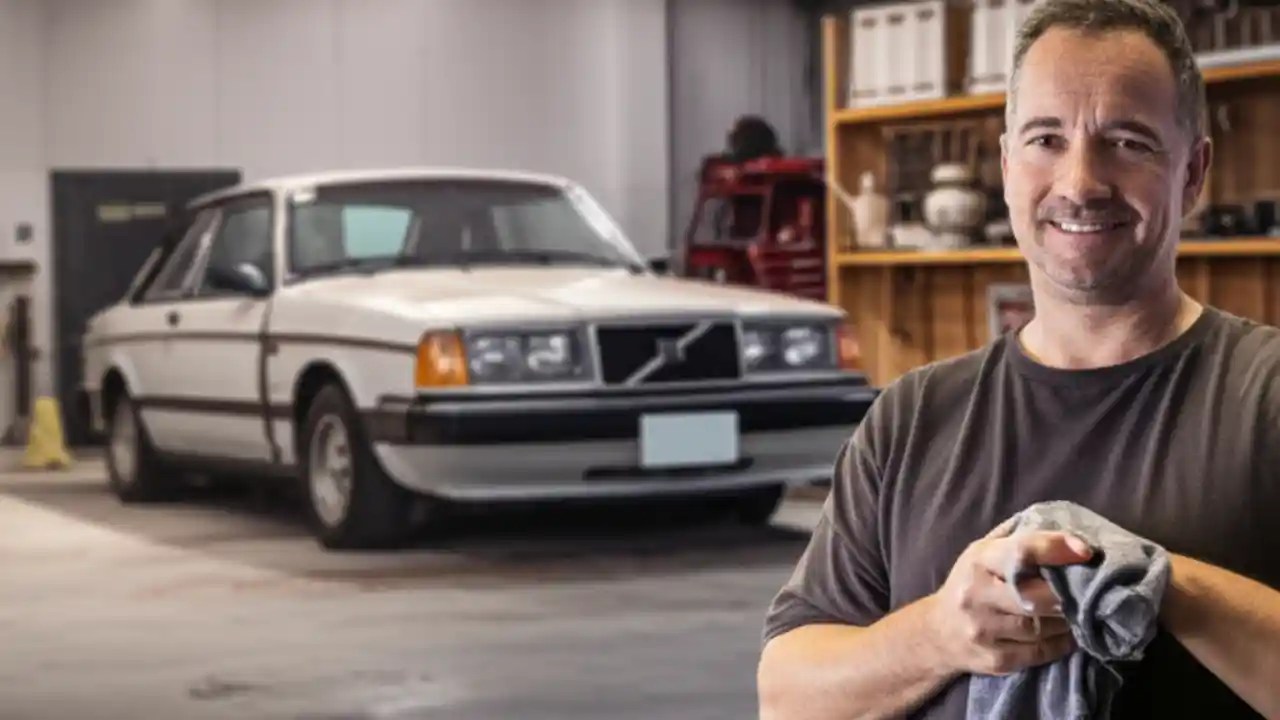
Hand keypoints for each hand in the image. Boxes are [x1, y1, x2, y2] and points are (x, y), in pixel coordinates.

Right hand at [924, 520, 1093, 676]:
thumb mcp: (982, 553)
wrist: (936, 633)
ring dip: (1067, 620)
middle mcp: (976, 595)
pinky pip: (1040, 652)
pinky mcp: (995, 659)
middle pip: (1034, 596)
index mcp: (978, 560)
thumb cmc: (970, 584)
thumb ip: (1016, 539)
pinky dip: (1061, 642)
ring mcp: (983, 630)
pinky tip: (1067, 634)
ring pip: (1041, 627)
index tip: (1085, 551)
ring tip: (1078, 612)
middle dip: (1067, 594)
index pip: (1019, 552)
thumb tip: (1063, 528)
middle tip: (1088, 591)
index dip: (1055, 549)